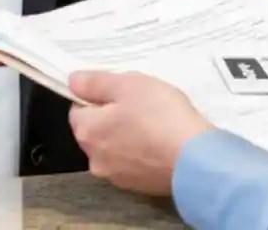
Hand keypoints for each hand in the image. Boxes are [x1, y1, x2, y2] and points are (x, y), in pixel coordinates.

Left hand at [67, 71, 213, 195]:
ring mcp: (116, 177)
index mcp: (87, 132)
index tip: (121, 92)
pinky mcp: (138, 187)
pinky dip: (141, 153)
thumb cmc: (160, 115)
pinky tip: (160, 144)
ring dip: (126, 136)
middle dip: (112, 117)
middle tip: (141, 104)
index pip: (78, 109)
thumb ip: (96, 82)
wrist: (195, 159)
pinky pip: (133, 163)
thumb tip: (72, 81)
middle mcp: (94, 158)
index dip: (98, 96)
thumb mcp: (128, 85)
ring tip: (155, 124)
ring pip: (114, 148)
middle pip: (96, 130)